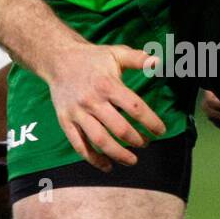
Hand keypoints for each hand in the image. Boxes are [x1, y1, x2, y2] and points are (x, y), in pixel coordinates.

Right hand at [47, 42, 166, 170]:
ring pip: (100, 140)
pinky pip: (79, 145)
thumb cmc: (92, 58)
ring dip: (118, 154)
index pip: (135, 108)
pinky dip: (93, 159)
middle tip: (146, 143)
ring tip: (132, 160)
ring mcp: (78, 113)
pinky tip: (107, 166)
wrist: (58, 59)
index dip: (151, 121)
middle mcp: (92, 101)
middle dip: (137, 140)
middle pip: (119, 128)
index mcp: (107, 85)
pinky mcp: (66, 121)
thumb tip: (158, 61)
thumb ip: (137, 58)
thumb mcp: (115, 53)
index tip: (161, 131)